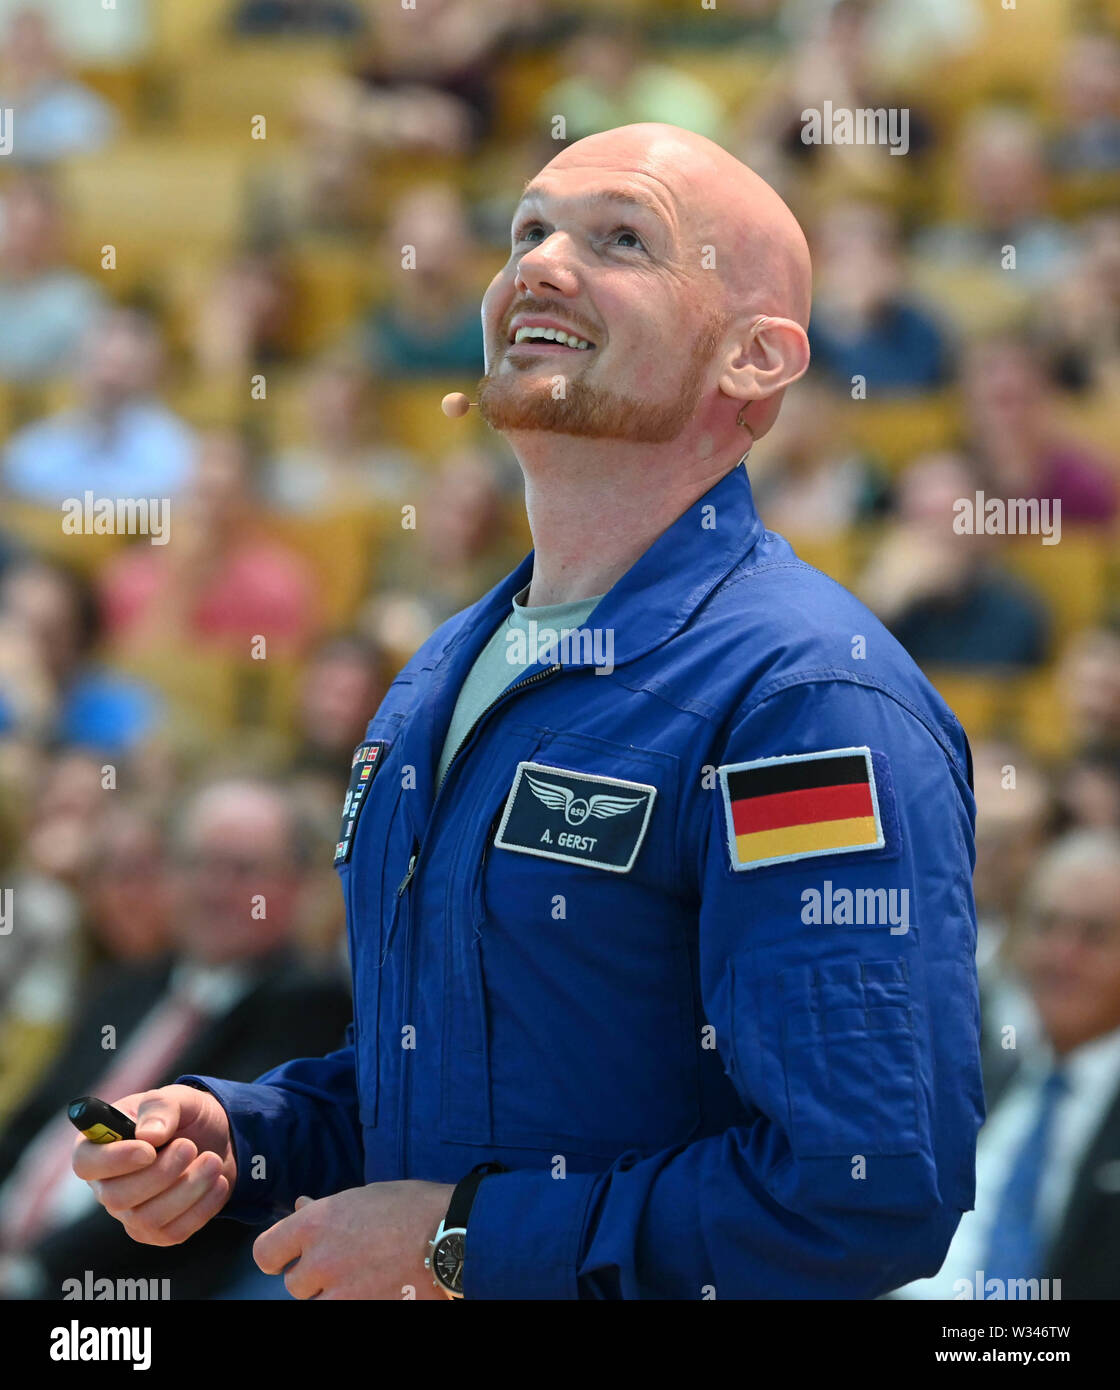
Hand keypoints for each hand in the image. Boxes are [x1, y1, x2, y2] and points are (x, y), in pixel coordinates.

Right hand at [72, 1085, 234, 1245]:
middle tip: (190, 1147)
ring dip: (187, 1189)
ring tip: (213, 1160)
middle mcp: (108, 1184)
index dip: (113, 1161)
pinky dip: (201, 1207)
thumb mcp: (179, 1098)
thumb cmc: (186, 1116)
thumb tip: (149, 1135)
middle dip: (160, 1173)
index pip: (86, 1163)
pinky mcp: (157, 1231)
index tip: (148, 1150)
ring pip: (146, 1219)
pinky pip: (174, 1232)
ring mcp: (131, 1213)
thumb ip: (161, 1107)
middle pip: (116, 1197)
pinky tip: (218, 1182)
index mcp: (101, 1145)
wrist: (218, 1140)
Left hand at [253, 1180, 455, 1299]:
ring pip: (317, 1304)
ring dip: (332, 1294)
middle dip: (314, 1276)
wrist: (451, 1235)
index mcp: (316, 1224)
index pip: (265, 1253)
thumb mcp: (362, 1196)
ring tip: (362, 1277)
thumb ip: (325, 1209)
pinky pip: (342, 1310)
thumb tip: (300, 1207)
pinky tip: (376, 1288)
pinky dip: (355, 1301)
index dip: (276, 1256)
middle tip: (343, 1263)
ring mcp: (341, 1293)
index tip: (287, 1257)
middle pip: (293, 1285)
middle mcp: (321, 1260)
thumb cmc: (411, 1207)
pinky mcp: (361, 1311)